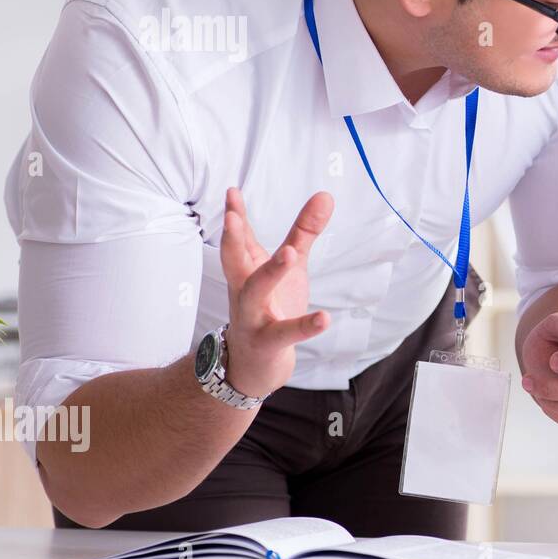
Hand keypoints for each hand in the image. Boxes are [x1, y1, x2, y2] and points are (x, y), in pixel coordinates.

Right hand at [219, 187, 333, 398]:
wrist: (253, 367)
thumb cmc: (270, 309)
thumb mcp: (289, 268)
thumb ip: (303, 233)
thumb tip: (325, 195)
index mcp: (247, 271)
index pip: (239, 240)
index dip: (236, 216)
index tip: (232, 191)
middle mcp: (244, 291)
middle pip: (234, 262)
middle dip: (232, 239)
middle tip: (235, 217)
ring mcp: (253, 317)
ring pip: (255, 293)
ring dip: (270, 273)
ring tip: (288, 254)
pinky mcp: (268, 342)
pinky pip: (286, 333)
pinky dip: (305, 326)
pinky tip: (325, 318)